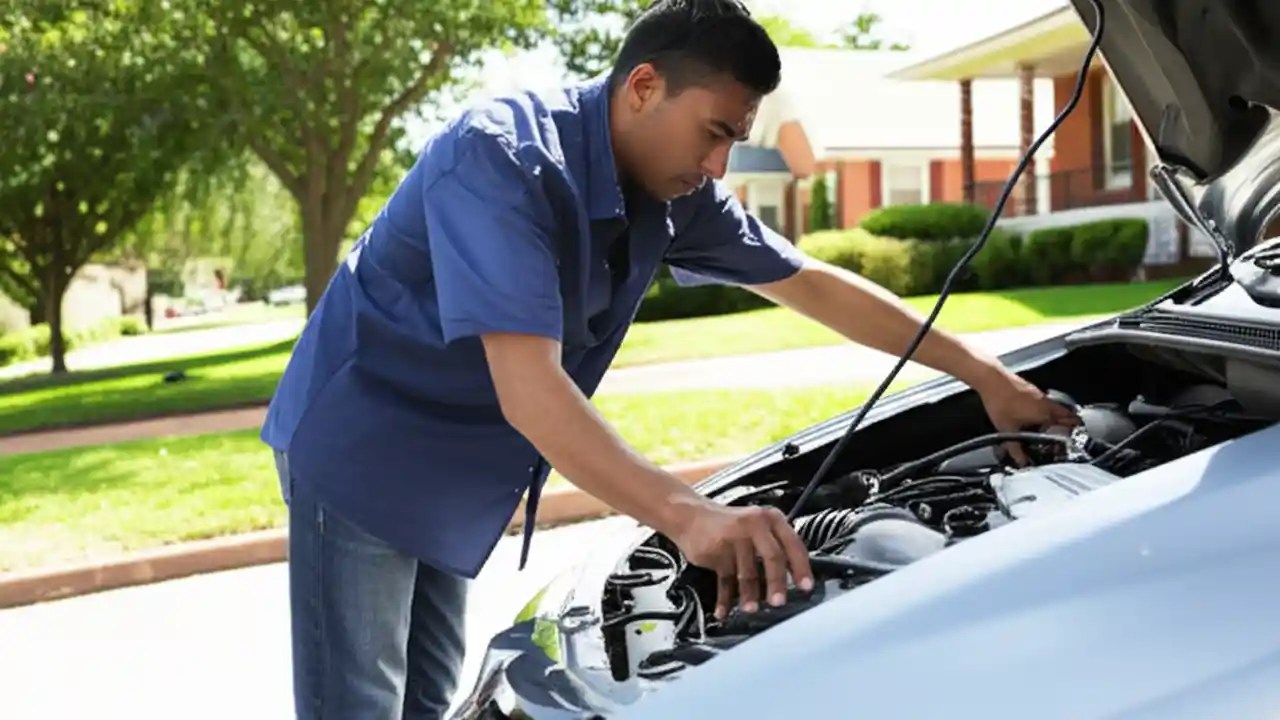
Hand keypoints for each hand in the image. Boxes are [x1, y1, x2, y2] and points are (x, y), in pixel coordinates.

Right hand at [668, 501, 814, 619]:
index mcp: (771, 519)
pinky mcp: (716, 550)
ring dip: (749, 595)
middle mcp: (755, 524)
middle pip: (772, 557)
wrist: (690, 516)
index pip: (793, 544)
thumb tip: (794, 577)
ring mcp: (734, 536)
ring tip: (751, 609)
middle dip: (776, 583)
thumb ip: (775, 546)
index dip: (801, 568)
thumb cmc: (729, 526)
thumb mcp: (756, 527)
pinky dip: (724, 598)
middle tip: (779, 602)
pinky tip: (724, 611)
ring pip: (747, 572)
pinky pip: (724, 580)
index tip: (806, 587)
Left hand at [973, 367, 1080, 464]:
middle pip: (1066, 415)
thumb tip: (1020, 460)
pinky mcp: (1031, 390)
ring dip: (1056, 419)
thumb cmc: (999, 401)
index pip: (1071, 422)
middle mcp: (1047, 402)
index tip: (1070, 442)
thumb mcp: (1006, 429)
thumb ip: (1014, 448)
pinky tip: (1033, 418)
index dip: (1074, 432)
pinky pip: (1045, 403)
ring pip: (1056, 409)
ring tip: (1048, 431)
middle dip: (1066, 427)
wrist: (991, 378)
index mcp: (1046, 412)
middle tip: (1062, 438)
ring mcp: (1040, 395)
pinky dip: (1045, 412)